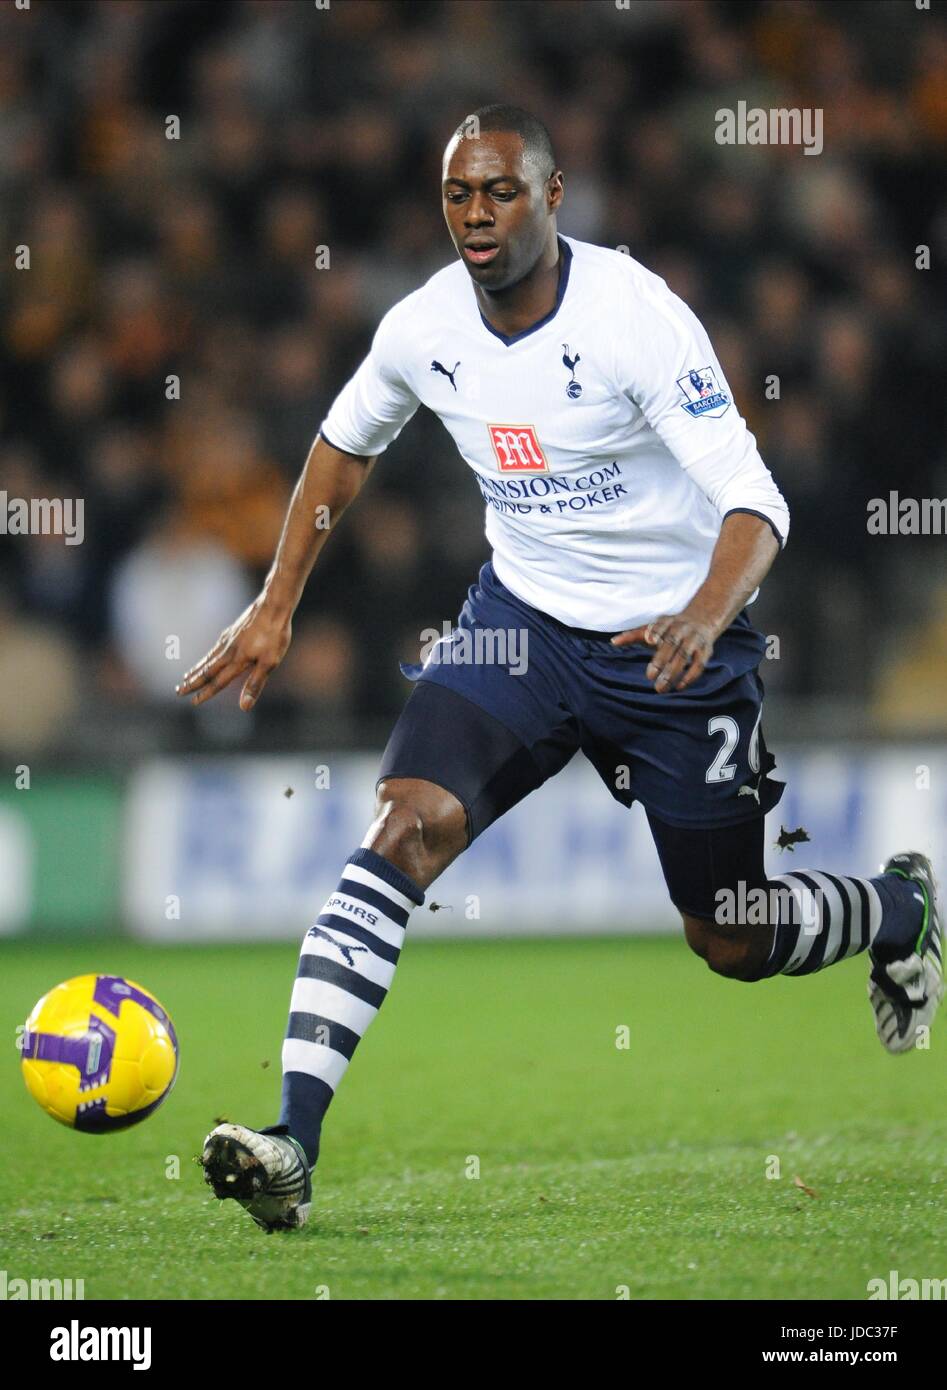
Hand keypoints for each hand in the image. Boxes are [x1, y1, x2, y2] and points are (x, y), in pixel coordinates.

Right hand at [175, 596, 292, 709]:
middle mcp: (228, 651)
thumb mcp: (270, 663)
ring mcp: (228, 640)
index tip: (193, 702)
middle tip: (178, 691)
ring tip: (186, 677)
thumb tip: (244, 707)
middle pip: (207, 670)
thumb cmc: (275, 635)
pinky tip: (207, 657)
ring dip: (196, 670)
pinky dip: (206, 657)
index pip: (218, 682)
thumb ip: (255, 684)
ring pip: (208, 658)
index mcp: (237, 661)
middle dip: (193, 682)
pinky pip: (214, 648)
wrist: (273, 605)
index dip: (206, 693)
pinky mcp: (231, 632)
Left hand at [610, 609, 716, 691]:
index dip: (656, 631)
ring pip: (684, 656)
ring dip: (673, 672)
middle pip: (672, 644)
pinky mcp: (705, 651)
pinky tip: (679, 686)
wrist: (702, 619)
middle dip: (661, 660)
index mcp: (668, 622)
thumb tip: (613, 641)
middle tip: (650, 677)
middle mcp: (682, 629)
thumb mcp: (652, 628)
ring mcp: (694, 640)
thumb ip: (632, 635)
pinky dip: (690, 676)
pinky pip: (699, 664)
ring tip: (661, 688)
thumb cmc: (669, 628)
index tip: (649, 639)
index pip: (662, 625)